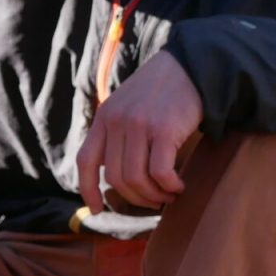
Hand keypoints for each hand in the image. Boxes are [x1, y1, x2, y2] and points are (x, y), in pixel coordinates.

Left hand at [77, 50, 202, 213]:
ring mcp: (139, 126)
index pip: (86, 160)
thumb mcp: (127, 105)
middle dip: (135, 198)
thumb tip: (114, 173)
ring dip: (154, 196)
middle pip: (116, 178)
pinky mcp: (164, 130)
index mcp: (104, 118)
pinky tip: (179, 185)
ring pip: (137, 179)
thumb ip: (117, 133)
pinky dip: (170, 186)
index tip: (95, 209)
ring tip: (169, 195)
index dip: (87, 189)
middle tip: (154, 201)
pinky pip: (161, 173)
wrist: (190, 66)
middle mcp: (116, 122)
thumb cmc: (161, 91)